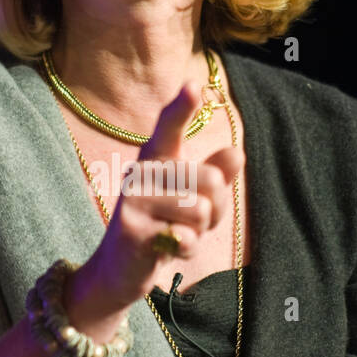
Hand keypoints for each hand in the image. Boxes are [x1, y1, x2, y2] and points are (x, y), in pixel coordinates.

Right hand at [86, 79, 243, 310]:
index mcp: (156, 160)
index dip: (182, 108)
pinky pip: (186, 237)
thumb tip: (237, 152)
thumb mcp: (194, 202)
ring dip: (199, 232)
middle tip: (188, 222)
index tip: (193, 85)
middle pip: (211, 180)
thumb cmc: (163, 228)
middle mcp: (140, 173)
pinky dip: (185, 248)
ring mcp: (133, 201)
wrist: (120, 271)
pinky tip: (165, 250)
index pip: (170, 129)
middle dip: (213, 209)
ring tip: (175, 234)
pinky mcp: (133, 231)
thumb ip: (215, 177)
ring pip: (201, 210)